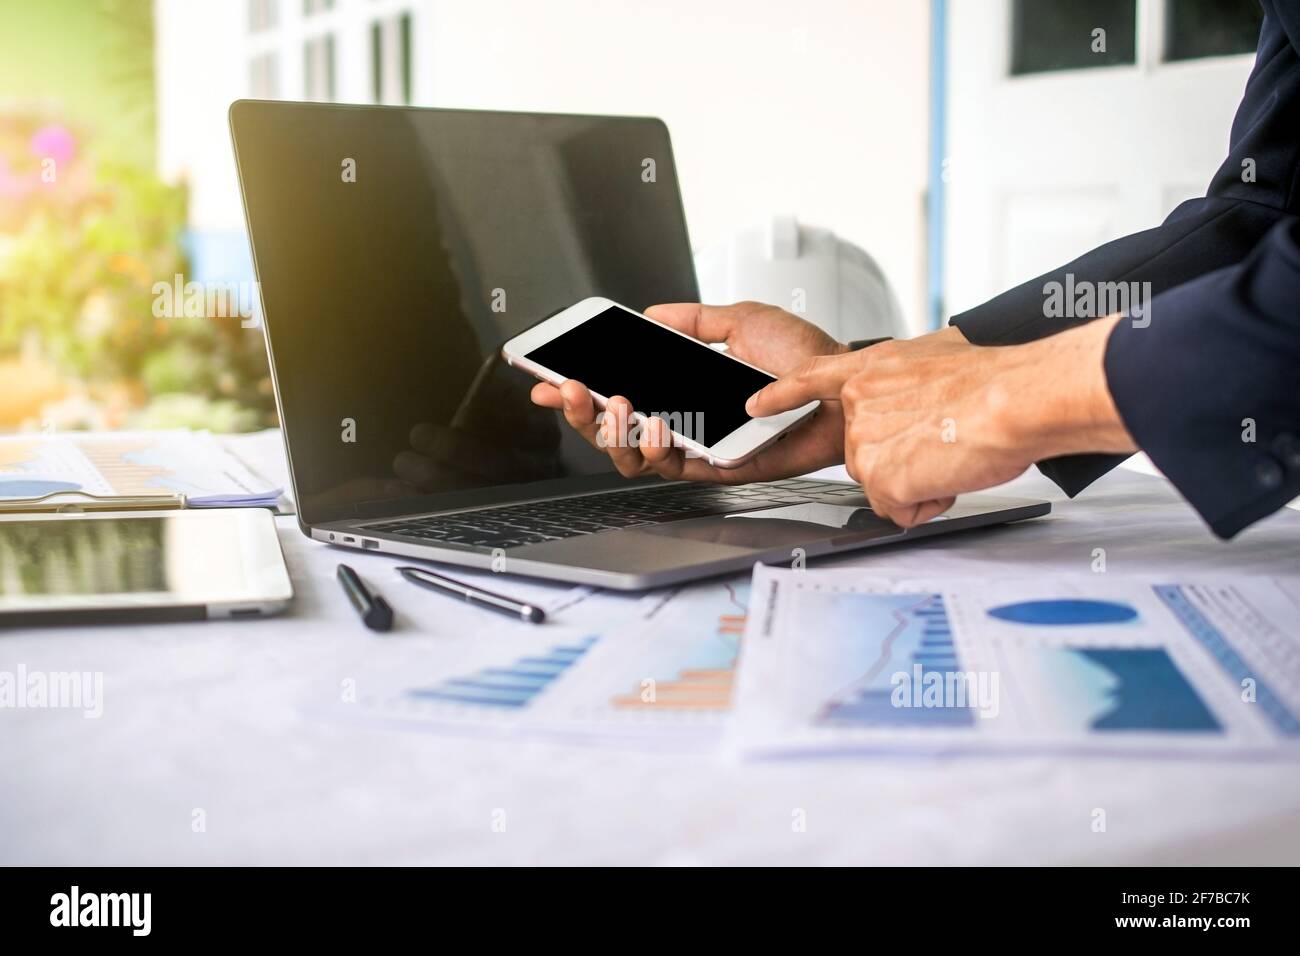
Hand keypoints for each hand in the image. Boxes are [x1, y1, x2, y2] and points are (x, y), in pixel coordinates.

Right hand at [529, 301, 848, 482]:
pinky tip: (656, 423)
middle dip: (581, 413)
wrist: (843, 384)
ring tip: (618, 404)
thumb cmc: (805, 355)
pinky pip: (675, 469)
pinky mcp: (720, 467)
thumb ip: (691, 320)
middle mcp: (683, 419)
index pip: (616, 393)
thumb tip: (650, 315)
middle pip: (612, 432)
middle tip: (570, 389)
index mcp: (681, 386)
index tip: (548, 377)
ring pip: (633, 458)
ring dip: (615, 433)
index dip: (578, 391)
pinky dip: (657, 449)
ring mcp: (698, 445)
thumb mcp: (740, 320)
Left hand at [746, 317, 1136, 525]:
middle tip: (943, 441)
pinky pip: (898, 510)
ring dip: (918, 482)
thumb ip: (908, 381)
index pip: (809, 380)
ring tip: (951, 454)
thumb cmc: (994, 381)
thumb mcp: (935, 359)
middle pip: (865, 453)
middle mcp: (858, 403)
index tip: (755, 405)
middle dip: (903, 460)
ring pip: (883, 484)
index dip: (780, 397)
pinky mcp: (878, 476)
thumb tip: (919, 397)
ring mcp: (863, 441)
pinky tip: (947, 475)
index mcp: (871, 369)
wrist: (1013, 399)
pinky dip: (926, 503)